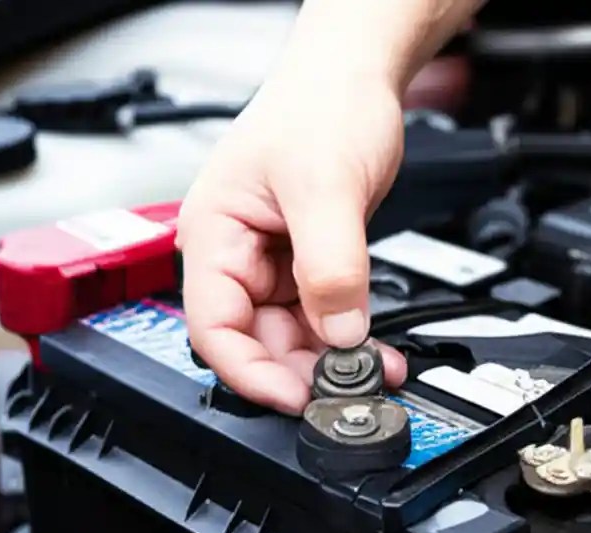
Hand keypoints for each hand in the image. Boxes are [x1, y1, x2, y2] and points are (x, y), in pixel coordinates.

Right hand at [176, 64, 407, 414]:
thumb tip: (340, 332)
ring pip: (292, 335)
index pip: (215, 328)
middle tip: (348, 388)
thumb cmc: (321, 104)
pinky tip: (376, 349)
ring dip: (331, 360)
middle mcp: (235, 253)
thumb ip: (332, 265)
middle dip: (302, 371)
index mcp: (215, 234)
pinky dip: (348, 337)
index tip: (295, 398)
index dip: (252, 372)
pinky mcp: (307, 262)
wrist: (356, 77)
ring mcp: (272, 261)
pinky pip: (322, 315)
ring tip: (374, 372)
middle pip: (256, 340)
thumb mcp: (326, 186)